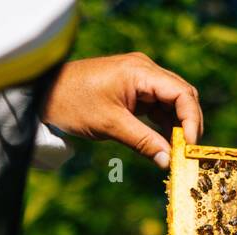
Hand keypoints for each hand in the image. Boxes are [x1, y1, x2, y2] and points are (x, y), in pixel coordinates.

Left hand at [41, 53, 202, 168]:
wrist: (45, 95)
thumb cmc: (74, 104)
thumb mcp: (110, 125)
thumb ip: (143, 142)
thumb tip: (168, 161)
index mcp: (140, 71)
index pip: (181, 93)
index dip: (191, 120)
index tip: (190, 146)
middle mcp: (145, 70)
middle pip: (182, 95)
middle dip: (188, 123)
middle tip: (187, 152)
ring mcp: (139, 79)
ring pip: (171, 102)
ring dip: (177, 126)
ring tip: (176, 152)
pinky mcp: (133, 90)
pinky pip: (157, 106)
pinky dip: (163, 124)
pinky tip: (165, 144)